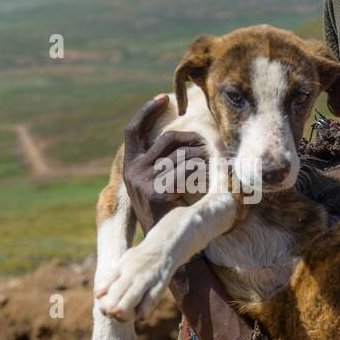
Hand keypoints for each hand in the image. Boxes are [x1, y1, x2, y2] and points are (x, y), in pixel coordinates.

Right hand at [122, 94, 210, 232]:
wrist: (163, 241)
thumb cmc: (165, 211)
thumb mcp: (155, 182)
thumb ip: (158, 160)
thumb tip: (178, 135)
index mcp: (129, 166)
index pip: (132, 130)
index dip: (146, 111)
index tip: (163, 98)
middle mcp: (132, 172)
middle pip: (166, 139)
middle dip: (191, 138)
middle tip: (206, 145)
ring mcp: (144, 182)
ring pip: (181, 155)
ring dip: (201, 156)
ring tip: (211, 162)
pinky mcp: (158, 192)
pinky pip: (186, 170)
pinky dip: (201, 170)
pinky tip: (208, 176)